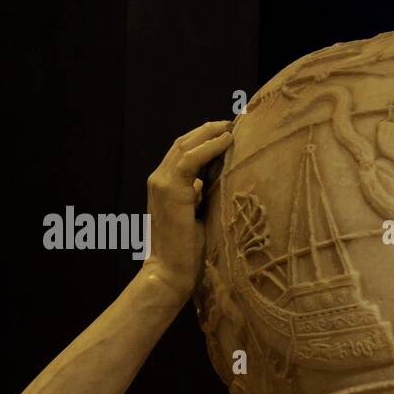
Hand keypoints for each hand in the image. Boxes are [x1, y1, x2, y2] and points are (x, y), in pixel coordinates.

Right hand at [143, 120, 234, 295]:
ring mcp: (162, 183)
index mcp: (165, 185)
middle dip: (208, 130)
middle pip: (184, 143)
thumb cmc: (187, 250)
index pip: (183, 152)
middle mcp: (160, 179)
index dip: (204, 139)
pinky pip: (190, 160)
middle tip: (233, 122)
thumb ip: (199, 196)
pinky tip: (227, 141)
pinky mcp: (171, 191)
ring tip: (232, 126)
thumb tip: (210, 182)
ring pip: (185, 146)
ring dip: (210, 133)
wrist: (170, 272)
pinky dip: (209, 147)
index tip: (227, 131)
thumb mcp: (196, 215)